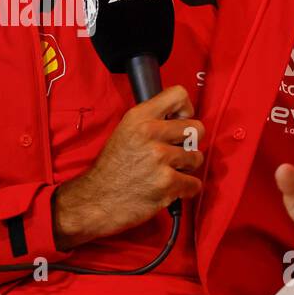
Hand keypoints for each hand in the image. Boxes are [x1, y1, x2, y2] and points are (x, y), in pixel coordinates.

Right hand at [53, 85, 204, 248]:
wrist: (96, 199)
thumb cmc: (112, 168)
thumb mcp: (125, 131)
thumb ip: (150, 121)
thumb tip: (180, 118)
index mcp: (139, 117)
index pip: (178, 95)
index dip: (185, 110)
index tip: (180, 121)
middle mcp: (150, 133)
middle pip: (197, 128)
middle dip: (190, 143)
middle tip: (176, 153)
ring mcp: (160, 158)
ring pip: (197, 157)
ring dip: (186, 168)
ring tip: (167, 172)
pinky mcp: (167, 182)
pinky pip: (194, 183)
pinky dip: (185, 189)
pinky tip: (169, 188)